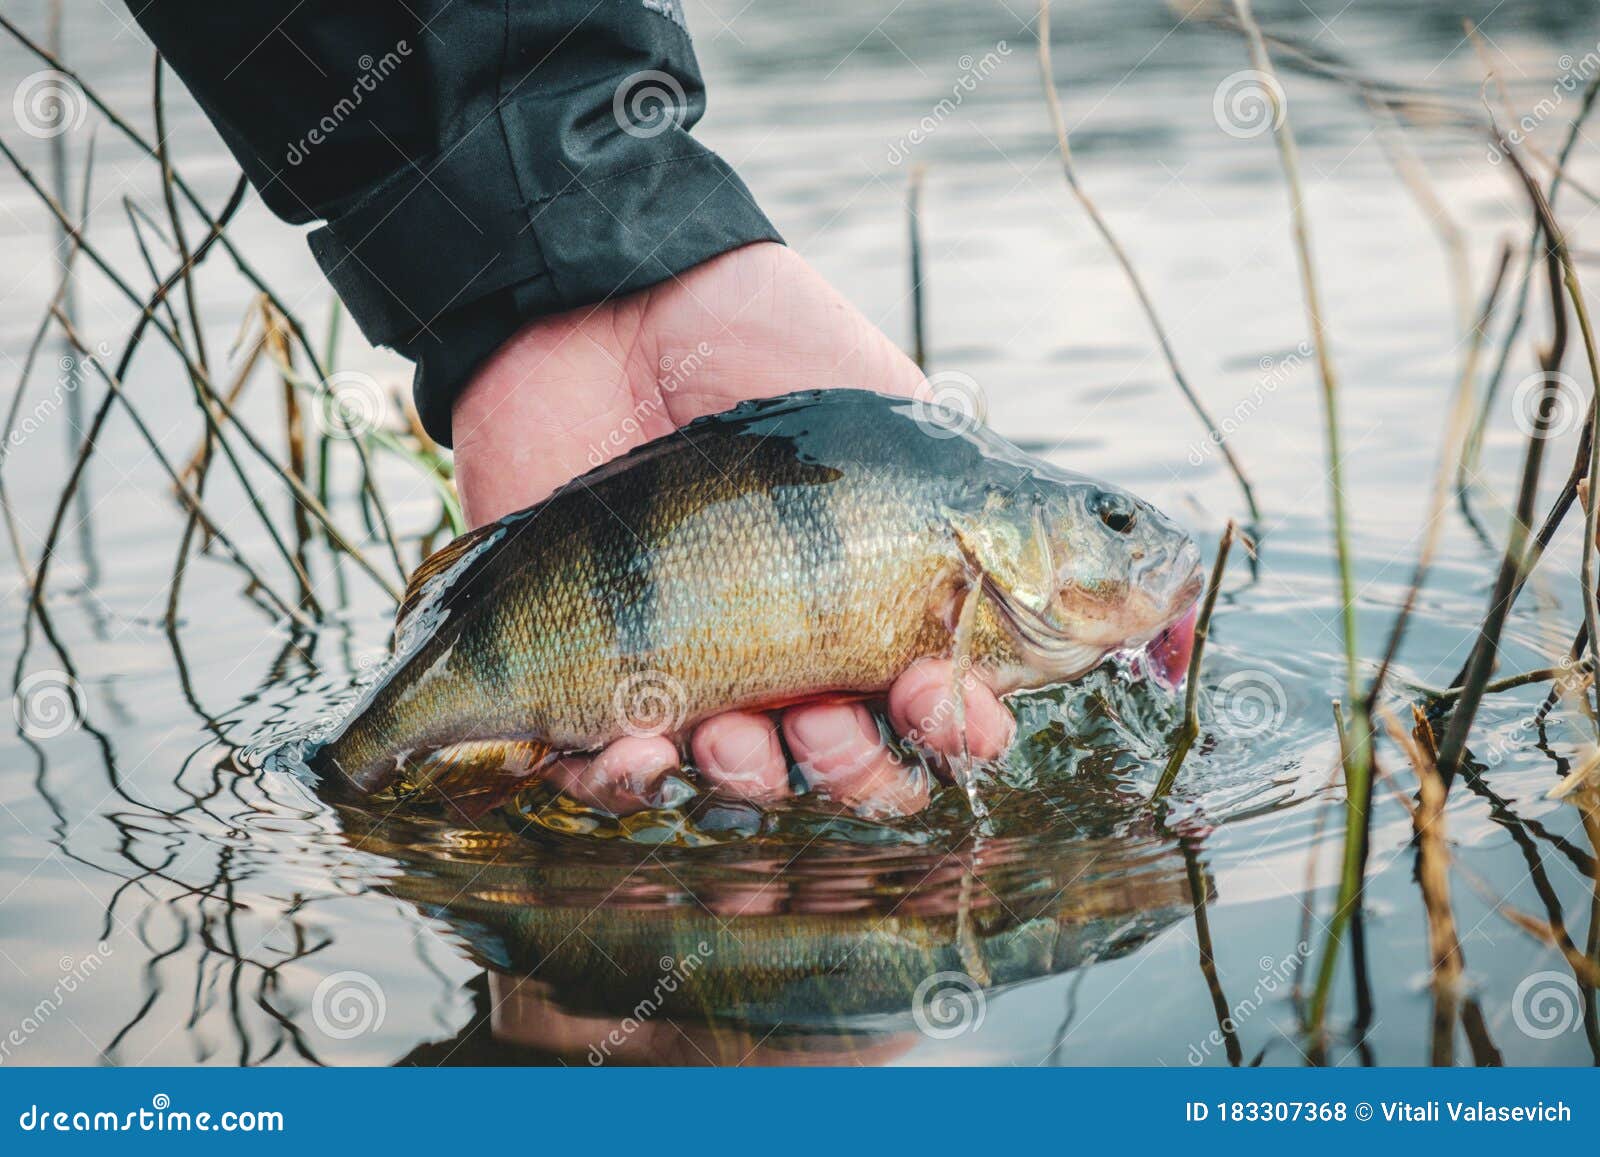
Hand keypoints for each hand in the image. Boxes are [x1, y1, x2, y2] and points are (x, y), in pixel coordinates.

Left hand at [452, 242, 1013, 816]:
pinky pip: (610, 775)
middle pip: (852, 772)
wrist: (611, 302)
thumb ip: (998, 503)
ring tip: (731, 731)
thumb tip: (1143, 575)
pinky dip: (627, 782)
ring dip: (754, 779)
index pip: (939, 708)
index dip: (959, 732)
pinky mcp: (591, 671)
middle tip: (835, 723)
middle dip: (858, 774)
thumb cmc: (762, 343)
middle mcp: (801, 650)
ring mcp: (696, 666)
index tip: (946, 701)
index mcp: (886, 600)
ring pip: (745, 784)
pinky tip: (634, 747)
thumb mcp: (900, 409)